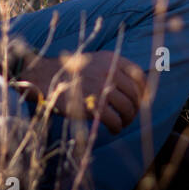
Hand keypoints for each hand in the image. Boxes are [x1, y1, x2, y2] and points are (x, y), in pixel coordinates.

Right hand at [13, 50, 146, 134]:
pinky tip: (113, 129)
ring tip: (121, 124)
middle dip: (135, 108)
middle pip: (135, 94)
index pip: (139, 76)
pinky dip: (117, 127)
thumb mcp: (94, 62)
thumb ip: (112, 69)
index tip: (142, 101)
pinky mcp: (94, 106)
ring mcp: (102, 88)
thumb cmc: (70, 73)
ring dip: (127, 120)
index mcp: (112, 59)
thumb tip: (134, 88)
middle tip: (128, 117)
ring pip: (128, 108)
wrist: (44, 78)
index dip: (144, 92)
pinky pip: (115, 120)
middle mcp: (110, 71)